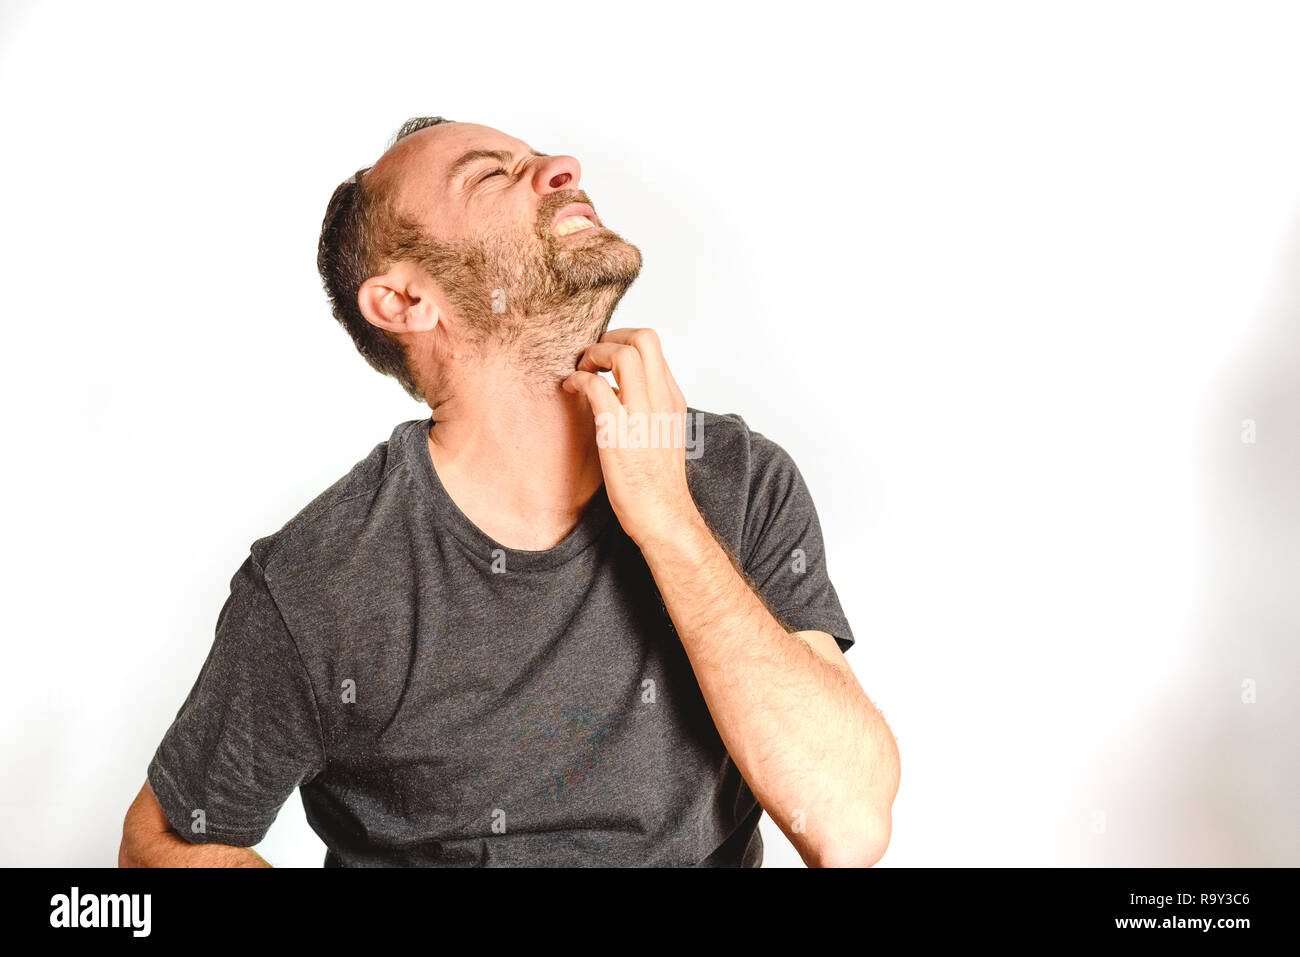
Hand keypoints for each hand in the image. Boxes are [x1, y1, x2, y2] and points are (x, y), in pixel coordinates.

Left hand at [563, 328, 702, 548]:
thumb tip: (617, 388)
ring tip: (580, 370)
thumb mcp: (661, 434)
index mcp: (672, 399)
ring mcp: (642, 416)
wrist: (664, 518)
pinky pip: (595, 388)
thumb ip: (646, 408)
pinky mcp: (619, 435)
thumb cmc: (657, 482)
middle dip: (609, 337)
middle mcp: (661, 401)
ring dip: (593, 354)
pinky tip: (569, 389)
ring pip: (622, 355)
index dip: (622, 340)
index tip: (604, 356)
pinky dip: (577, 380)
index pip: (653, 345)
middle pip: (642, 338)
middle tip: (591, 357)